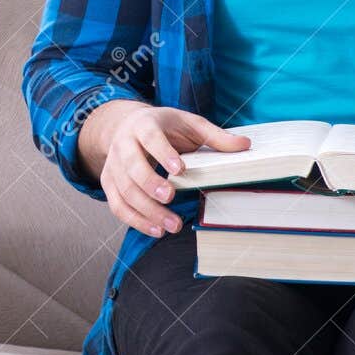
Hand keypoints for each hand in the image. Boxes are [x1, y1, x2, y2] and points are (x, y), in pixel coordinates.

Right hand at [80, 101, 250, 237]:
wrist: (125, 125)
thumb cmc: (164, 127)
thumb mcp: (189, 124)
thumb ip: (215, 135)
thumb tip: (245, 145)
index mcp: (144, 124)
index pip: (150, 137)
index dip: (163, 152)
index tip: (179, 169)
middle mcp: (124, 144)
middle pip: (132, 166)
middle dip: (150, 184)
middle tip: (171, 199)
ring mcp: (113, 164)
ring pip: (124, 190)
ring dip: (146, 210)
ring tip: (171, 226)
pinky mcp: (109, 182)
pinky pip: (117, 205)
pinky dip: (134, 220)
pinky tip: (155, 230)